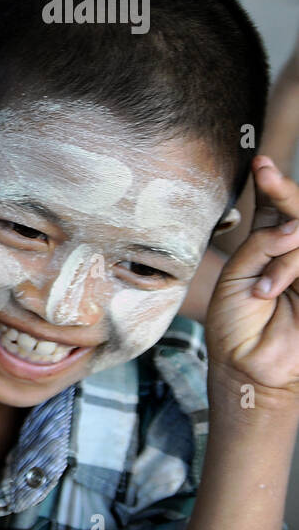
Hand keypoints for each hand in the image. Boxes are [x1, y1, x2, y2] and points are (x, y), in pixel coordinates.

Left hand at [206, 156, 298, 402]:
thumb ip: (263, 245)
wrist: (248, 366)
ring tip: (264, 287)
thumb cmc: (236, 323)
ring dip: (283, 256)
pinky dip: (288, 270)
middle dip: (286, 193)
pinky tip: (269, 291)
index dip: (273, 183)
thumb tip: (293, 226)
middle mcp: (293, 252)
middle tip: (267, 175)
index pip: (277, 207)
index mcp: (269, 245)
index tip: (261, 162)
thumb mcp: (237, 276)